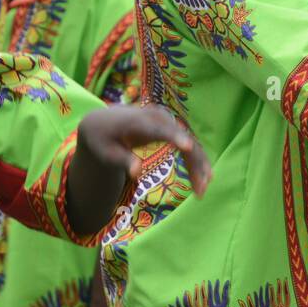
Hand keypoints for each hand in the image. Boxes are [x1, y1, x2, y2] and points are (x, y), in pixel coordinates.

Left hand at [76, 104, 212, 196]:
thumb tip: (136, 173)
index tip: (188, 147)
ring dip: (199, 164)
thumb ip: (122, 160)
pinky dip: (196, 160)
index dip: (174, 137)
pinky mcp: (171, 128)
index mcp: (138, 121)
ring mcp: (166, 121)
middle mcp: (156, 117)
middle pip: (181, 138)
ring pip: (189, 141)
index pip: (158, 129)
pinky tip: (204, 177)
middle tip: (200, 189)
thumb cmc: (103, 139)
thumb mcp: (107, 152)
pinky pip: (188, 143)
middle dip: (194, 162)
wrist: (104, 121)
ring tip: (203, 189)